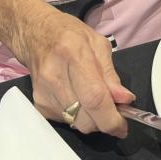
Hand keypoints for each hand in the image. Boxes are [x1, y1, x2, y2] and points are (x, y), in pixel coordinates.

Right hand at [21, 7, 134, 136]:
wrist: (36, 34)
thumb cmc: (70, 34)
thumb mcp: (97, 43)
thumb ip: (111, 74)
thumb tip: (125, 100)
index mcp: (74, 54)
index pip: (94, 98)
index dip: (112, 118)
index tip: (122, 125)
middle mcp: (55, 75)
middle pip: (85, 118)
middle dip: (103, 121)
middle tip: (110, 108)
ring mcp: (44, 92)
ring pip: (76, 124)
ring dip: (90, 119)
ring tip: (91, 98)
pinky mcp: (39, 104)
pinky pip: (65, 121)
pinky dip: (76, 115)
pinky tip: (75, 96)